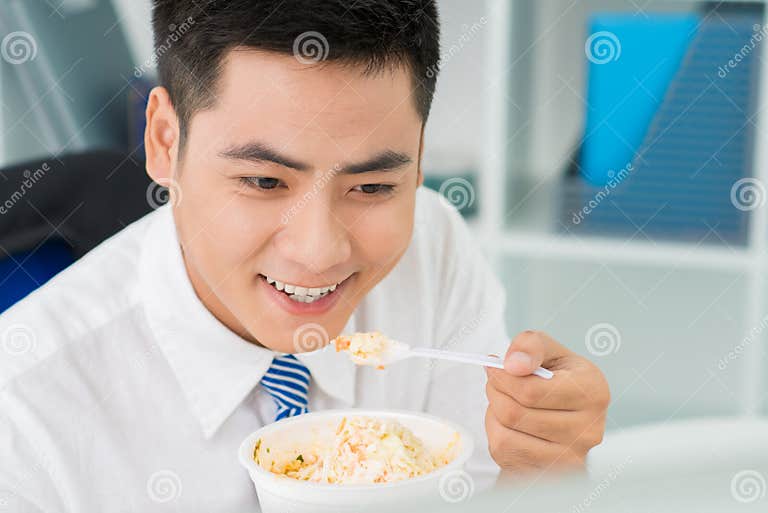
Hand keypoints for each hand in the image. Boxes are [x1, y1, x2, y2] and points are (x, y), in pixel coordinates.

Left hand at [484, 330, 609, 476]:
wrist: (565, 414)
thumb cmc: (556, 376)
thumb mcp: (548, 349)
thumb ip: (531, 345)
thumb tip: (512, 365)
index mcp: (594, 392)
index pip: (531, 391)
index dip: (502, 377)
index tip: (494, 366)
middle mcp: (589, 430)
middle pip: (515, 414)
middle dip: (495, 392)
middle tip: (494, 381)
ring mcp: (571, 458)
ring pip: (506, 436)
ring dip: (494, 414)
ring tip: (504, 400)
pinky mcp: (551, 475)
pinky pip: (505, 454)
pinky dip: (497, 433)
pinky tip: (509, 422)